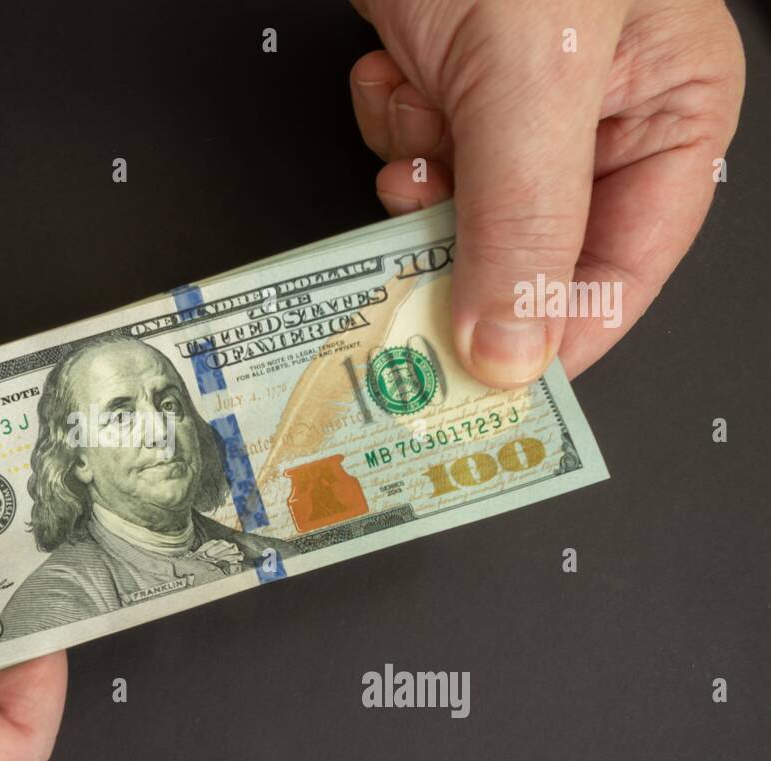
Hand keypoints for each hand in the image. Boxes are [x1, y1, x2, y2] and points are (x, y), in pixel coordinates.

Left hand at [348, 0, 743, 384]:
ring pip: (454, 205)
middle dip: (463, 246)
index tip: (492, 387)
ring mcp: (515, 99)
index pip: (625, 263)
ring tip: (421, 111)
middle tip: (416, 260)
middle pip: (525, 247)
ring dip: (419, 169)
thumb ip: (526, 219)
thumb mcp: (534, 80)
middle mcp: (598, 111)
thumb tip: (514, 348)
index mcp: (671, 105)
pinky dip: (391, 122)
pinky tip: (396, 72)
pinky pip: (410, 150)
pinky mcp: (445, 82)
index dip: (557, 331)